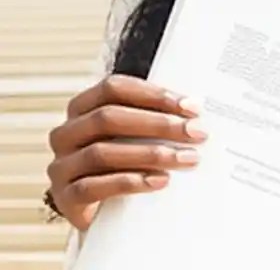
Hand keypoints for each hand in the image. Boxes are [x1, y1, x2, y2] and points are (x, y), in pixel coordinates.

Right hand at [46, 75, 206, 230]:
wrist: (105, 214)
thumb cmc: (126, 163)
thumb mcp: (136, 136)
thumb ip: (155, 118)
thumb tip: (196, 111)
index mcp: (82, 108)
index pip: (113, 88)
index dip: (153, 95)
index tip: (191, 107)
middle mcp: (66, 133)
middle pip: (108, 118)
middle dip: (158, 124)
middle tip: (195, 133)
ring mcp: (61, 166)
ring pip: (102, 153)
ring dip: (150, 154)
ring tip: (186, 159)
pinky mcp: (65, 197)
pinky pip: (94, 187)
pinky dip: (130, 182)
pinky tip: (160, 181)